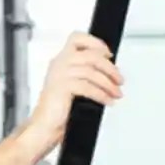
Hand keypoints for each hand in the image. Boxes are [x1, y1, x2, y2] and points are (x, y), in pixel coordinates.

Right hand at [19, 32, 122, 158]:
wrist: (44, 126)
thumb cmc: (59, 108)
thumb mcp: (75, 84)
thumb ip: (87, 72)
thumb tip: (111, 71)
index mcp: (61, 60)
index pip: (77, 38)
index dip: (96, 43)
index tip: (109, 54)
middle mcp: (59, 64)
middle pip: (92, 55)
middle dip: (111, 69)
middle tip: (119, 80)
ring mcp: (59, 75)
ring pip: (92, 71)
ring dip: (109, 84)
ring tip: (116, 94)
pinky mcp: (62, 87)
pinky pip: (88, 87)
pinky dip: (102, 95)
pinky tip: (108, 102)